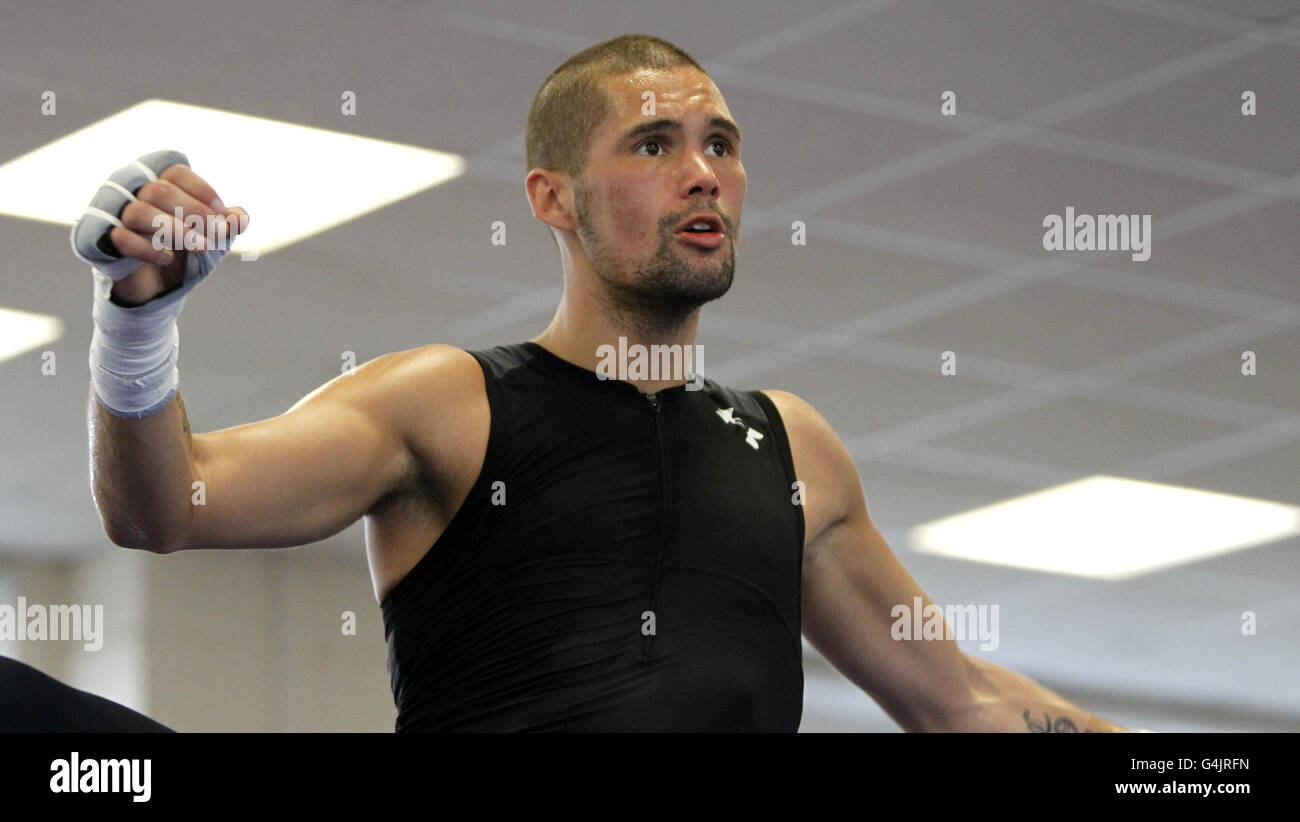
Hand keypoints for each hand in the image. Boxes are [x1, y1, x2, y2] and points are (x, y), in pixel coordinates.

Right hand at [105, 165, 247, 305]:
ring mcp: (115, 216)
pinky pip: (121, 239)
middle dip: (195, 212)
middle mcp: (132, 193)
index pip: (175, 173)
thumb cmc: (181, 248)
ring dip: (176, 230)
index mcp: (157, 183)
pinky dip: (148, 249)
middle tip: (220, 234)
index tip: (222, 214)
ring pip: (139, 211)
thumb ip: (225, 225)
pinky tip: (168, 258)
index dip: (201, 191)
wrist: (151, 283)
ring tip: (202, 247)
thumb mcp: (208, 237)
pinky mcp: (104, 242)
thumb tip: (242, 218)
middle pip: (160, 190)